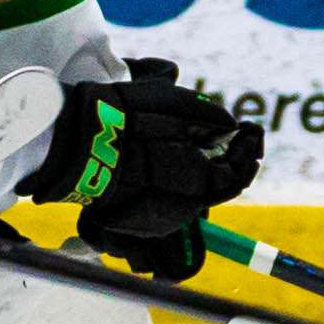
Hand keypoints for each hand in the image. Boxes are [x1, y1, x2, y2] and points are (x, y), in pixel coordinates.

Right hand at [30, 57, 263, 279]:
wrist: (70, 145)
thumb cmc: (121, 119)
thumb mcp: (171, 102)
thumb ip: (207, 115)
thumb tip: (230, 125)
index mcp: (195, 184)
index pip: (237, 174)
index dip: (249, 150)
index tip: (252, 128)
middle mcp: (181, 211)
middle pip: (215, 187)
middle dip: (225, 159)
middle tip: (229, 134)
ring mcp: (157, 221)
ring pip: (191, 195)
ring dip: (199, 170)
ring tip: (196, 141)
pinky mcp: (137, 222)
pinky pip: (167, 201)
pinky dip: (175, 181)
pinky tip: (167, 159)